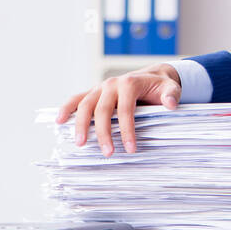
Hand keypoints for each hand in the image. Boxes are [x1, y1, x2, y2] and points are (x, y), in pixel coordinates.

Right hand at [55, 63, 182, 156]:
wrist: (152, 77)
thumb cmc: (161, 86)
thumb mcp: (171, 88)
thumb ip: (171, 95)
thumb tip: (170, 104)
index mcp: (129, 83)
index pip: (125, 110)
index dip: (127, 130)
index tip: (131, 148)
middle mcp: (111, 84)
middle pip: (102, 110)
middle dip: (103, 133)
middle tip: (108, 153)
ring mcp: (100, 88)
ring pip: (85, 105)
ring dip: (81, 125)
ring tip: (80, 144)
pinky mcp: (94, 93)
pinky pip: (77, 99)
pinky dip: (67, 108)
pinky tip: (59, 121)